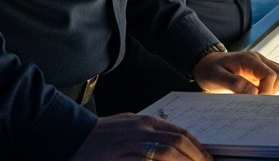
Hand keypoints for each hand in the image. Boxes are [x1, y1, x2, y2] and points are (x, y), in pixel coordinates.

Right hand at [71, 113, 211, 159]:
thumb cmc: (102, 136)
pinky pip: (146, 160)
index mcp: (145, 122)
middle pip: (176, 142)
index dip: (196, 146)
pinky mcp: (121, 155)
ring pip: (165, 152)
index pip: (179, 132)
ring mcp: (131, 143)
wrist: (73, 138)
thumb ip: (150, 132)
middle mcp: (141, 130)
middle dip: (195, 156)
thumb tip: (174, 141)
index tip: (206, 157)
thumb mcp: (129, 126)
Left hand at [192, 51, 278, 94]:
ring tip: (257, 95)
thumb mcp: (216, 78)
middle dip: (272, 89)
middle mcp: (259, 59)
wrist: (205, 64)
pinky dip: (272, 86)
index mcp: (249, 60)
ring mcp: (261, 63)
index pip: (270, 75)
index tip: (255, 101)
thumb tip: (255, 93)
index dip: (267, 91)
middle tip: (256, 99)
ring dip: (274, 88)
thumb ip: (235, 84)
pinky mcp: (261, 69)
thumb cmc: (209, 71)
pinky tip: (257, 92)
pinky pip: (276, 77)